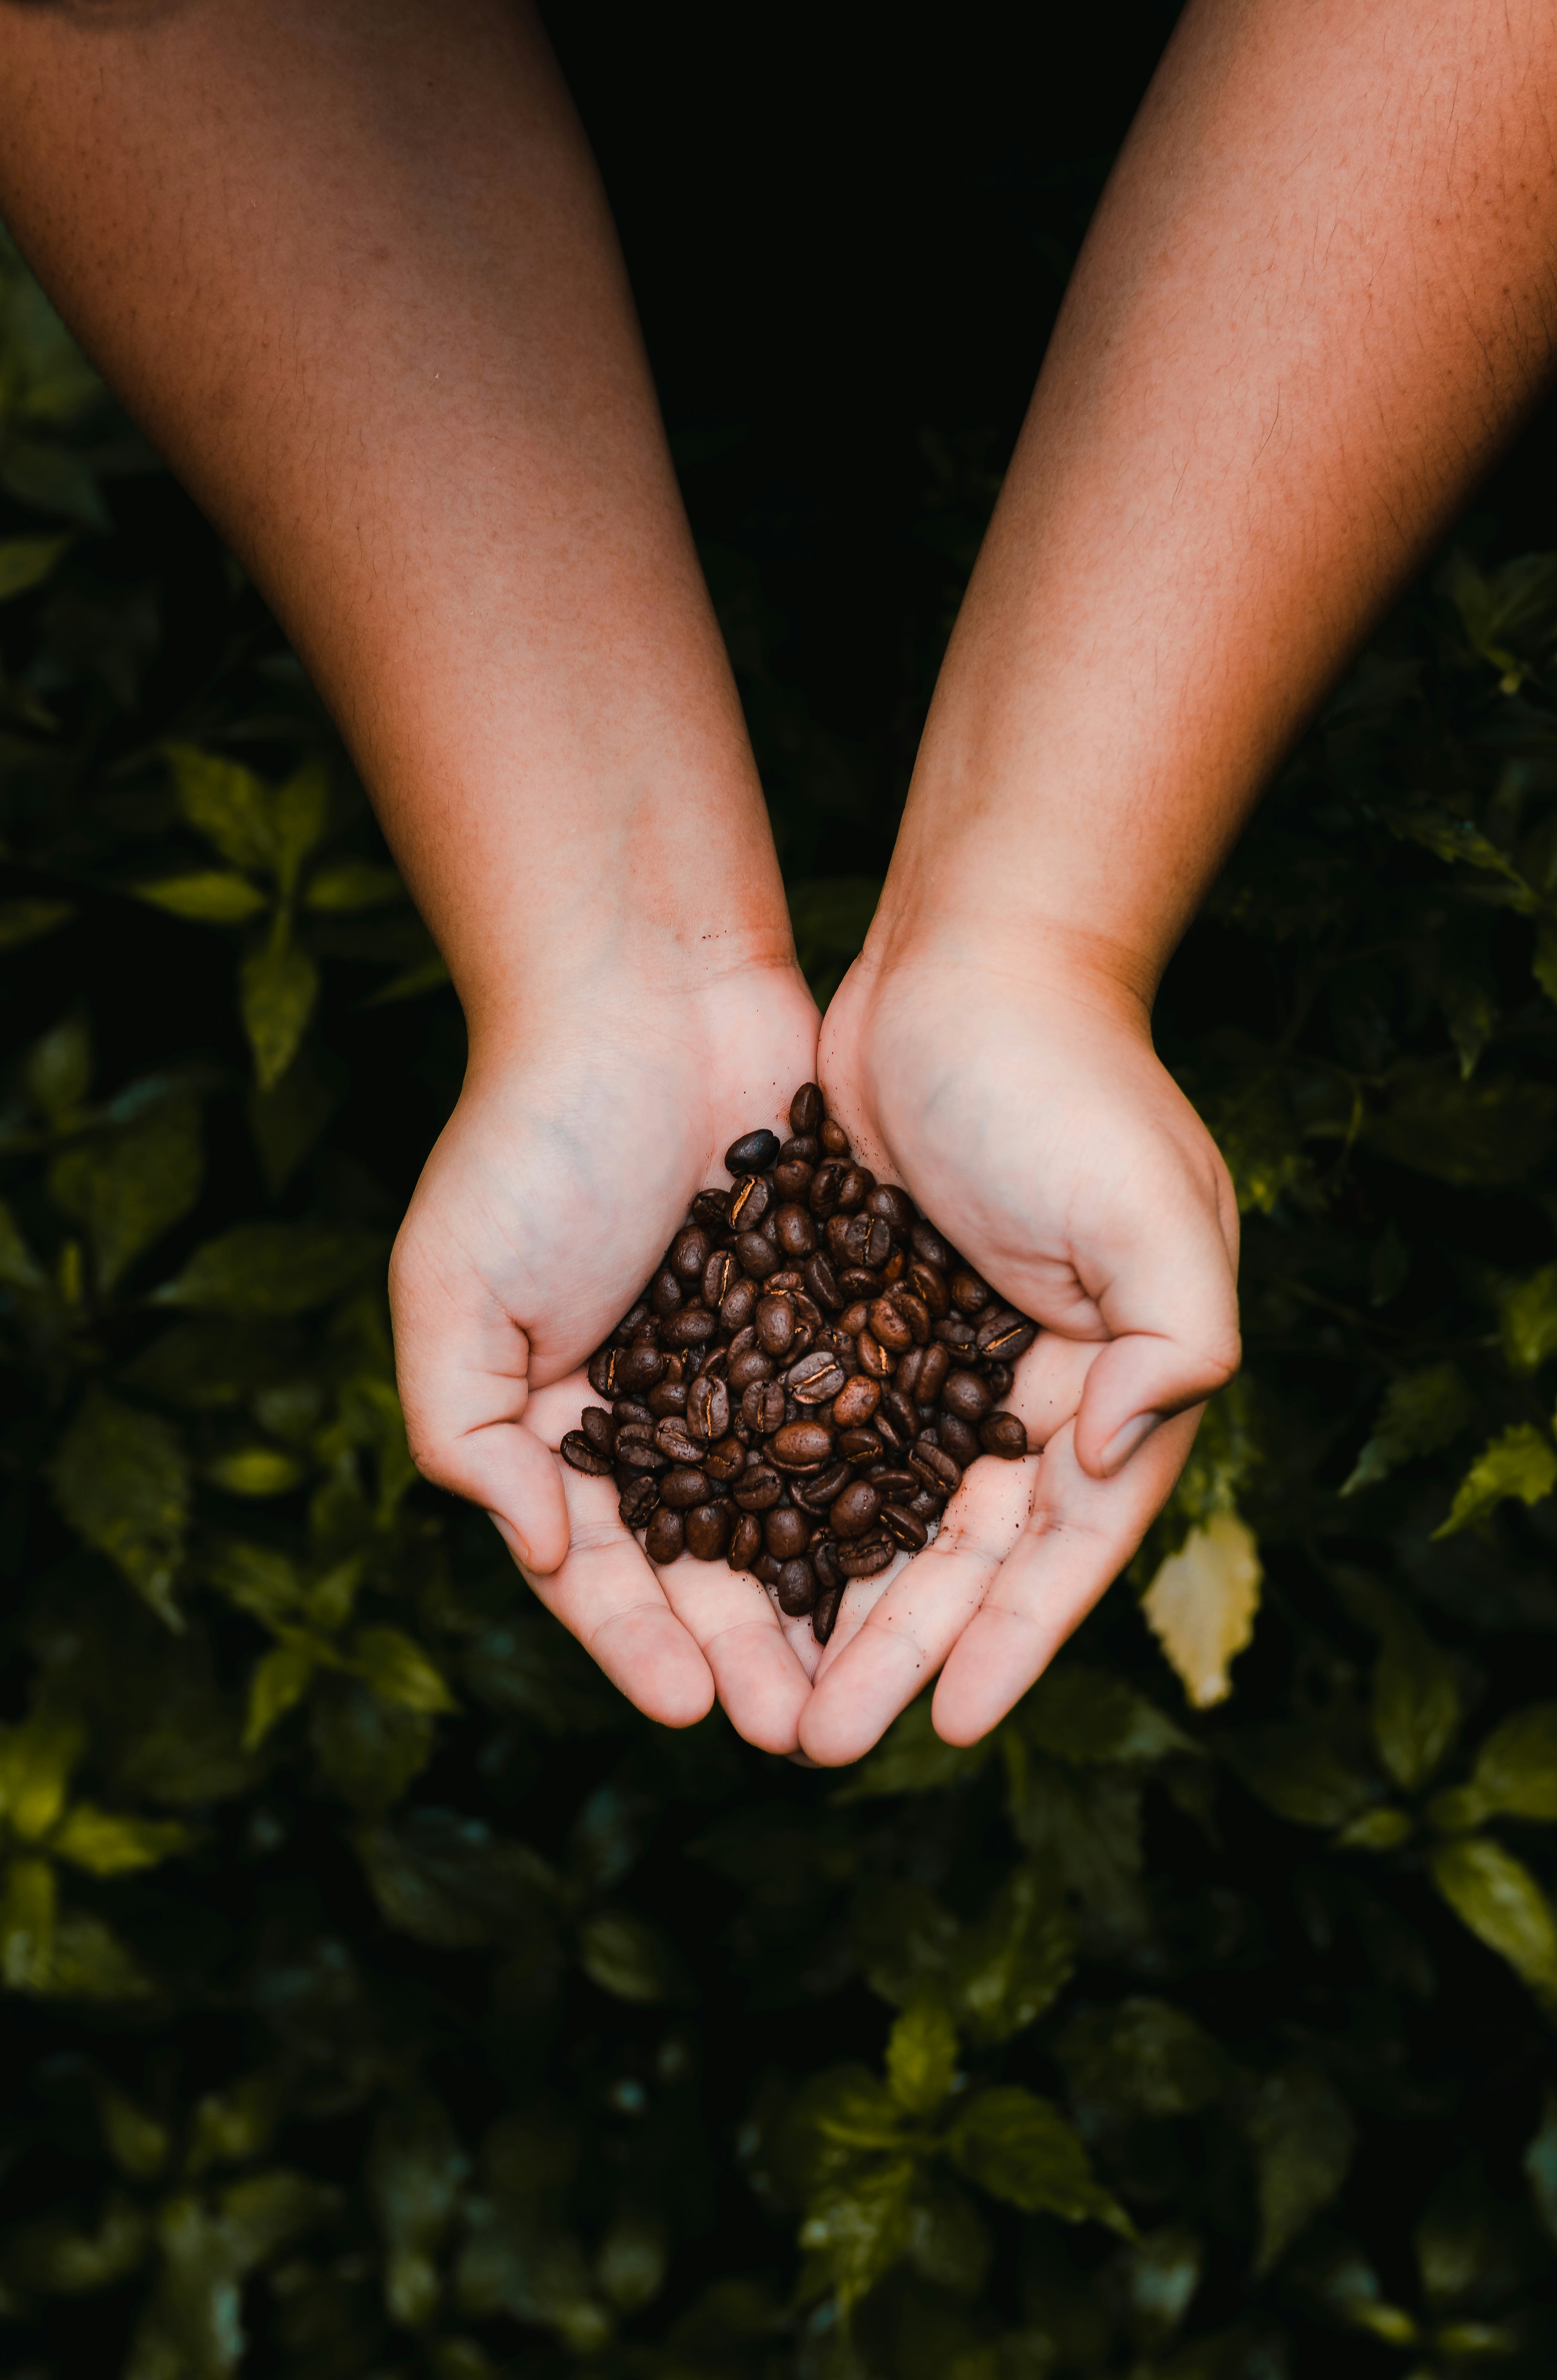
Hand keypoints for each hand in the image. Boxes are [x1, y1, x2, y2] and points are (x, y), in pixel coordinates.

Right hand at [389, 959, 824, 1753]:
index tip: (687, 1707)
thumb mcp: (450, 1285)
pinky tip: (931, 1552)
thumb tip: (535, 1547)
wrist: (645, 996)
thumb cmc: (530, 1137)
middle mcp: (665, 1410)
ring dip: (830, 1599)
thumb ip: (467, 1429)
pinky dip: (891, 1487)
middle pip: (708, 1561)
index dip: (636, 1640)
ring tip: (869, 1678)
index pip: (599, 1563)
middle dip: (748, 1647)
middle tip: (797, 1726)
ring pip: (797, 1511)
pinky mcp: (834, 1312)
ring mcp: (752, 1365)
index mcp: (564, 1421)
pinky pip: (866, 1419)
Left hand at [798, 940, 1239, 1762]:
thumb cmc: (1065, 1082)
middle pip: (957, 1553)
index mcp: (1108, 1381)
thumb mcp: (1150, 1210)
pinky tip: (722, 1567)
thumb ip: (1174, 1341)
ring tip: (769, 1688)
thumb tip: (1112, 1458)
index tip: (948, 1725)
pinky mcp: (856, 1312)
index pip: (1060, 1545)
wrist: (967, 959)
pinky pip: (816, 1436)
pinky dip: (780, 1503)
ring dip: (830, 1601)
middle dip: (897, 1646)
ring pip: (877, 1514)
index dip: (1010, 1641)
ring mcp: (934, 1353)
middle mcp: (1026, 1386)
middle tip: (823, 1738)